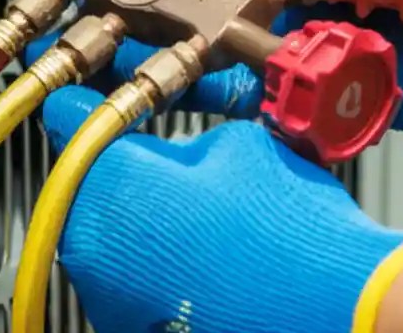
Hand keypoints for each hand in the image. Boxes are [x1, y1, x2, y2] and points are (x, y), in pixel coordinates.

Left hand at [42, 85, 402, 332]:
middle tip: (159, 155)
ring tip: (192, 209)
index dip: (83, 101)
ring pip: (100, 232)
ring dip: (130, 214)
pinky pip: (125, 276)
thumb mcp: (235, 147)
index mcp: (109, 181)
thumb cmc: (290, 226)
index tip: (84, 93)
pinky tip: (198, 252)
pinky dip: (149, 260)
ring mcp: (108, 294)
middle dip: (112, 165)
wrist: (333, 305)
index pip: (69, 121)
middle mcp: (90, 244)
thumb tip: (158, 149)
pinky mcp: (132, 324)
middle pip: (81, 182)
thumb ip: (176, 143)